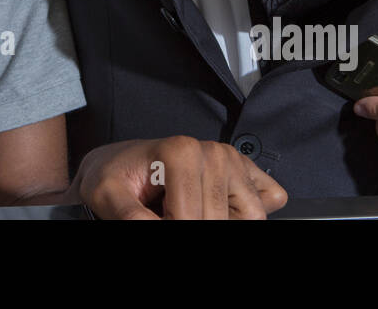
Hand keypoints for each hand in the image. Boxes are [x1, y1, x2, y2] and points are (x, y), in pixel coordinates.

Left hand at [70, 136, 286, 218]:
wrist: (122, 164)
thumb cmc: (117, 177)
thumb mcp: (107, 195)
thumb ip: (128, 214)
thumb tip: (153, 225)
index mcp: (181, 152)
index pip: (189, 218)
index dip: (170, 226)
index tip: (157, 219)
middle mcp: (213, 152)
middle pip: (219, 220)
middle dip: (194, 225)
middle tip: (168, 212)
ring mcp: (233, 160)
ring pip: (251, 215)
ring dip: (223, 220)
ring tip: (190, 211)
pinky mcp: (245, 170)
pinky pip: (270, 198)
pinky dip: (249, 212)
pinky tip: (222, 209)